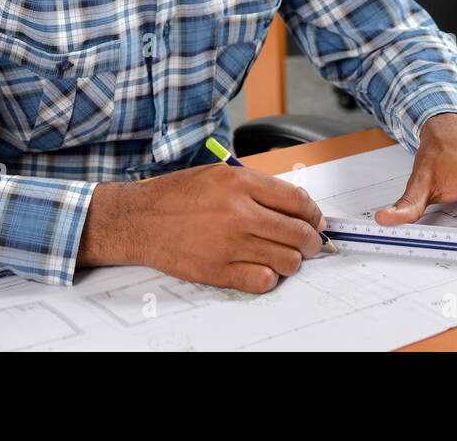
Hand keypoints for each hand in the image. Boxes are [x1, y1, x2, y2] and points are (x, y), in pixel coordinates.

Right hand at [78, 165, 326, 292]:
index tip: (316, 220)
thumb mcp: (220, 175)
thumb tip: (297, 206)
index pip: (299, 201)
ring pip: (287, 261)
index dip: (315, 214)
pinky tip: (262, 269)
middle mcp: (240, 212)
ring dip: (292, 261)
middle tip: (309, 243)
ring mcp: (230, 244)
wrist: (140, 219)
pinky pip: (263, 281)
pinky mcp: (219, 270)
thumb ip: (258, 187)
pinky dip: (269, 278)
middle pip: (299, 233)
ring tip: (283, 256)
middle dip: (311, 241)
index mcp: (241, 183)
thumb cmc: (178, 195)